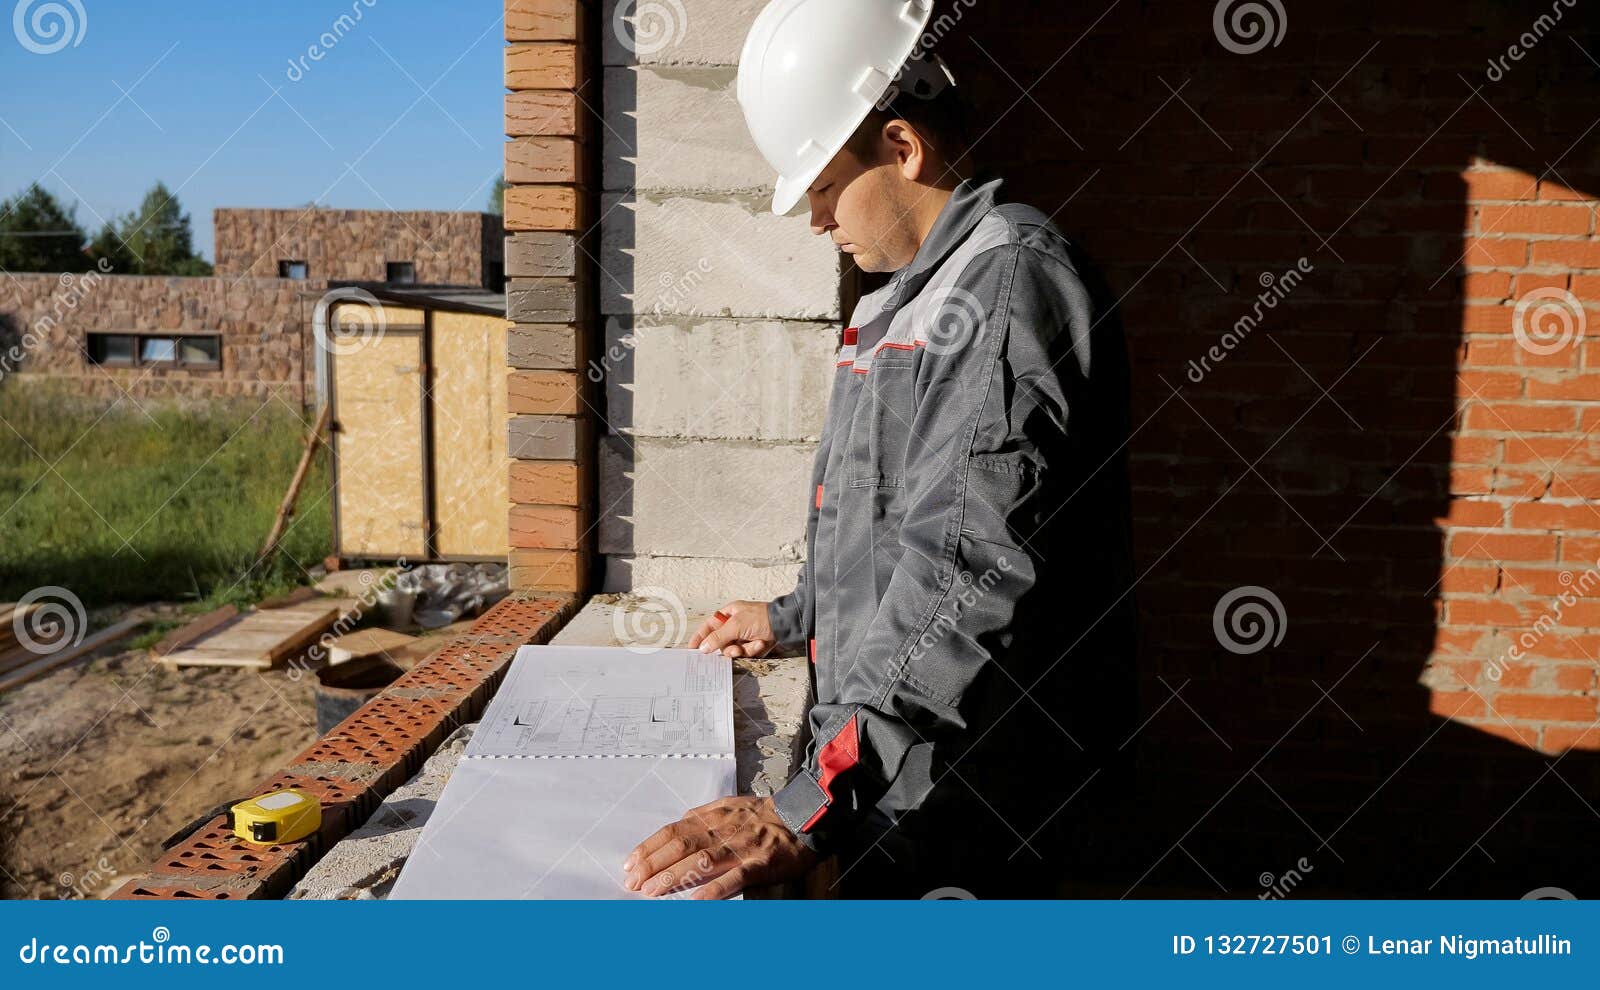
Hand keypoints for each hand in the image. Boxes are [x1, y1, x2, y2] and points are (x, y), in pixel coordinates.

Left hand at [622, 796, 816, 898]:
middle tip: (632, 880)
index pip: (674, 831)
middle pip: (680, 845)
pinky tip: (695, 901)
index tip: (631, 861)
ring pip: (700, 861)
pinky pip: (733, 879)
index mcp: (714, 816)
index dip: (650, 846)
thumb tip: (678, 825)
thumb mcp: (731, 806)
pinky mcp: (758, 864)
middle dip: (652, 864)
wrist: (803, 817)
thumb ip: (704, 816)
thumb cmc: (766, 814)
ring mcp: (740, 848)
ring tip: (651, 890)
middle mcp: (722, 830)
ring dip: (673, 876)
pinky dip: (713, 890)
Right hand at [689, 600, 774, 658]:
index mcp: (728, 614)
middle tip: (735, 649)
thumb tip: (704, 647)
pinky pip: (745, 654)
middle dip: (728, 648)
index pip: (708, 627)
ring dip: (742, 650)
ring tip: (753, 643)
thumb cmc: (762, 617)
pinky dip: (752, 650)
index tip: (692, 649)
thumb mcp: (736, 625)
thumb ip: (718, 637)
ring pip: (732, 651)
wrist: (784, 625)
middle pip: (720, 643)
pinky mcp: (752, 645)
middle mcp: (734, 625)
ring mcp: (743, 636)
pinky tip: (760, 643)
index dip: (700, 637)